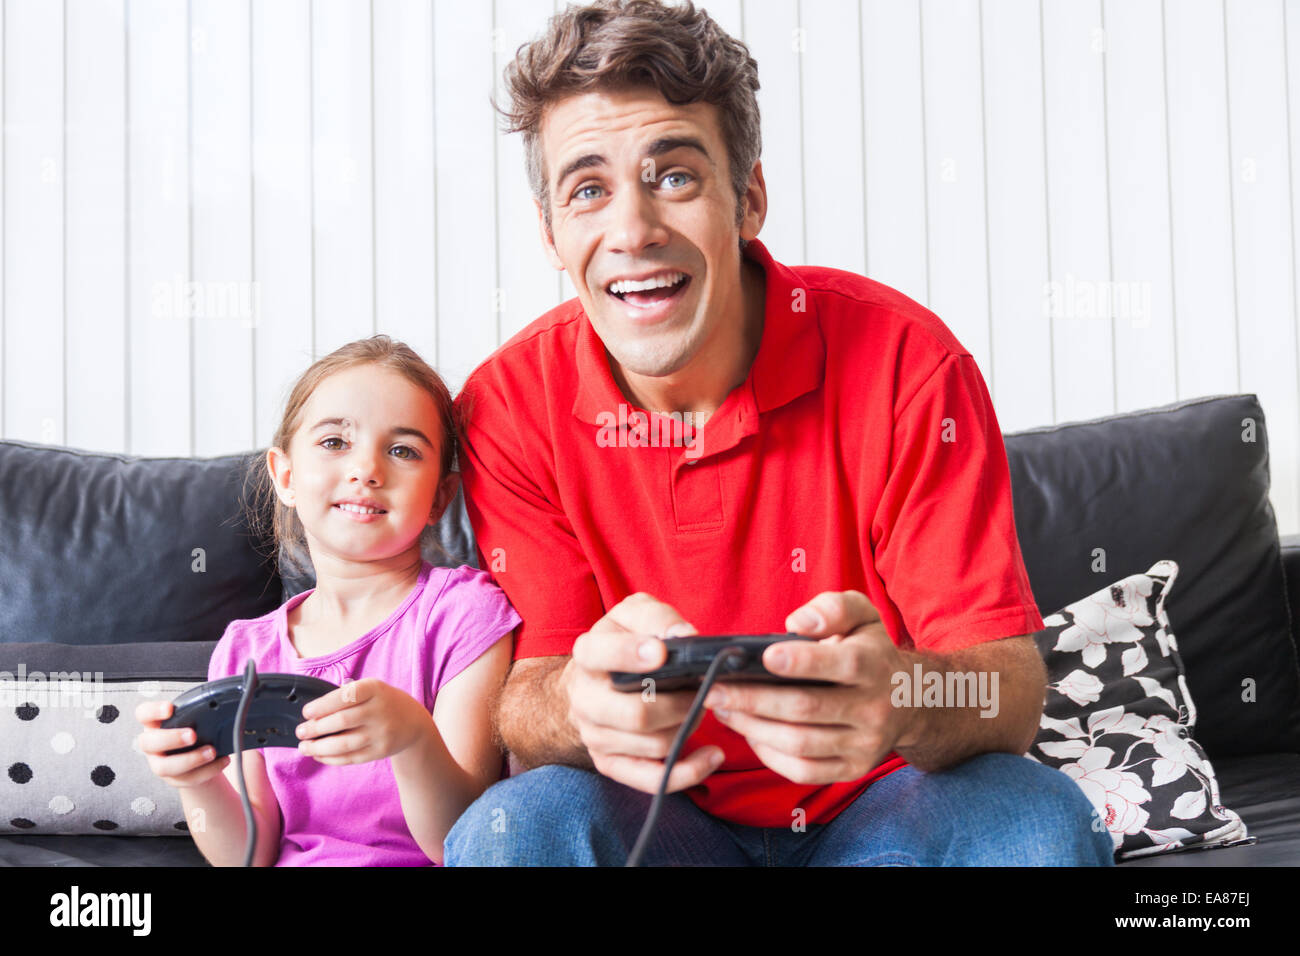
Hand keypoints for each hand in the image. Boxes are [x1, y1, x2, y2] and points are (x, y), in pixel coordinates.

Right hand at [135, 700, 230, 787]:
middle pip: (148, 743)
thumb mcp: (192, 718)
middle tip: (193, 735)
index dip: (152, 711)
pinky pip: (186, 779)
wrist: (198, 758)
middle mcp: (152, 745)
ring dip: (190, 759)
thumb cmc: (192, 731)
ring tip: (211, 751)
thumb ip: (198, 712)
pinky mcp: (174, 779)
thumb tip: (221, 705)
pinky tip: (222, 760)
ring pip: (164, 767)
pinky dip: (207, 771)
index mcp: (154, 724)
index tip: (170, 708)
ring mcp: (160, 764)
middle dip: (171, 738)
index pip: (143, 714)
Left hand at [295, 678, 433, 764]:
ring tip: (304, 747)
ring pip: (344, 744)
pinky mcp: (380, 751)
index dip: (322, 706)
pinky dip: (331, 758)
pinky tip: (319, 755)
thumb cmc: (383, 702)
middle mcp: (380, 711)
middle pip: (342, 722)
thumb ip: (347, 696)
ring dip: (319, 747)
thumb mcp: (372, 689)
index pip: (345, 696)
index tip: (306, 712)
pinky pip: (351, 758)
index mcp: (375, 689)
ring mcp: (381, 733)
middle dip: (316, 728)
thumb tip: (312, 714)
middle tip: (301, 732)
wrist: (414, 723)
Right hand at [563, 592, 725, 794]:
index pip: (601, 655)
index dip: (631, 654)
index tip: (662, 652)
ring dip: (688, 728)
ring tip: (701, 708)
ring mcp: (595, 736)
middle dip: (681, 704)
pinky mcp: (610, 764)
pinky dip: (689, 771)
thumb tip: (685, 637)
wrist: (592, 683)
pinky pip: (653, 780)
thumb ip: (657, 618)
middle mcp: (584, 699)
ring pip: (653, 744)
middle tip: (703, 690)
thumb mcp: (634, 614)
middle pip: (636, 713)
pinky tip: (712, 754)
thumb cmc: (623, 642)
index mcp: (587, 654)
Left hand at [703, 591, 913, 785]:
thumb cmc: (871, 651)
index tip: (764, 656)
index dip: (802, 662)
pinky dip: (769, 755)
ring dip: (753, 728)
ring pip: (800, 743)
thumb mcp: (863, 616)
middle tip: (713, 689)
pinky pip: (804, 771)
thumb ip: (835, 608)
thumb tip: (799, 622)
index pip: (841, 665)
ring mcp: (864, 745)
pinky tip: (749, 733)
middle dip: (753, 699)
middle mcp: (874, 709)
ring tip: (723, 709)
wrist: (911, 701)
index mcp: (875, 667)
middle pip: (807, 708)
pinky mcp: (852, 769)